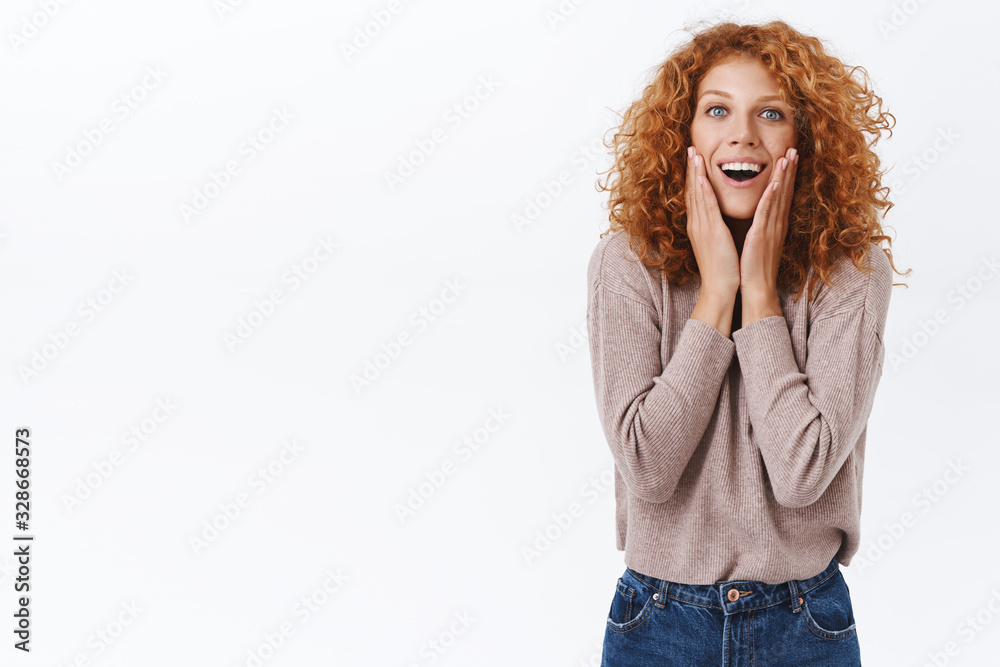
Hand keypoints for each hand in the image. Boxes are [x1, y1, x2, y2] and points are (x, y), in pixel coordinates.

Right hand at [685, 146, 739, 297]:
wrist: (720, 287)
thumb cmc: (722, 268)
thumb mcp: (716, 243)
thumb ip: (714, 228)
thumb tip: (717, 220)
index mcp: (699, 226)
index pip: (695, 196)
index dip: (694, 176)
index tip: (694, 159)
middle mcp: (697, 224)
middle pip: (692, 191)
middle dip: (692, 169)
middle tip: (691, 149)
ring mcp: (702, 227)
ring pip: (697, 195)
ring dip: (696, 173)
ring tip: (695, 154)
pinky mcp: (711, 232)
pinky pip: (707, 208)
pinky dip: (704, 191)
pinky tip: (702, 177)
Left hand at [739, 147, 797, 297]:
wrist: (756, 288)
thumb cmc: (755, 267)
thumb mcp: (760, 242)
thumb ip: (762, 227)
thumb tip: (761, 218)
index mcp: (775, 225)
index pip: (783, 196)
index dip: (787, 176)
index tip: (790, 158)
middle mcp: (776, 224)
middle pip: (785, 192)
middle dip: (790, 170)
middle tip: (794, 149)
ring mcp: (770, 229)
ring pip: (778, 197)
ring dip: (784, 176)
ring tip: (788, 156)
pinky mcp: (761, 235)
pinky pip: (767, 212)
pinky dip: (771, 197)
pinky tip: (775, 183)